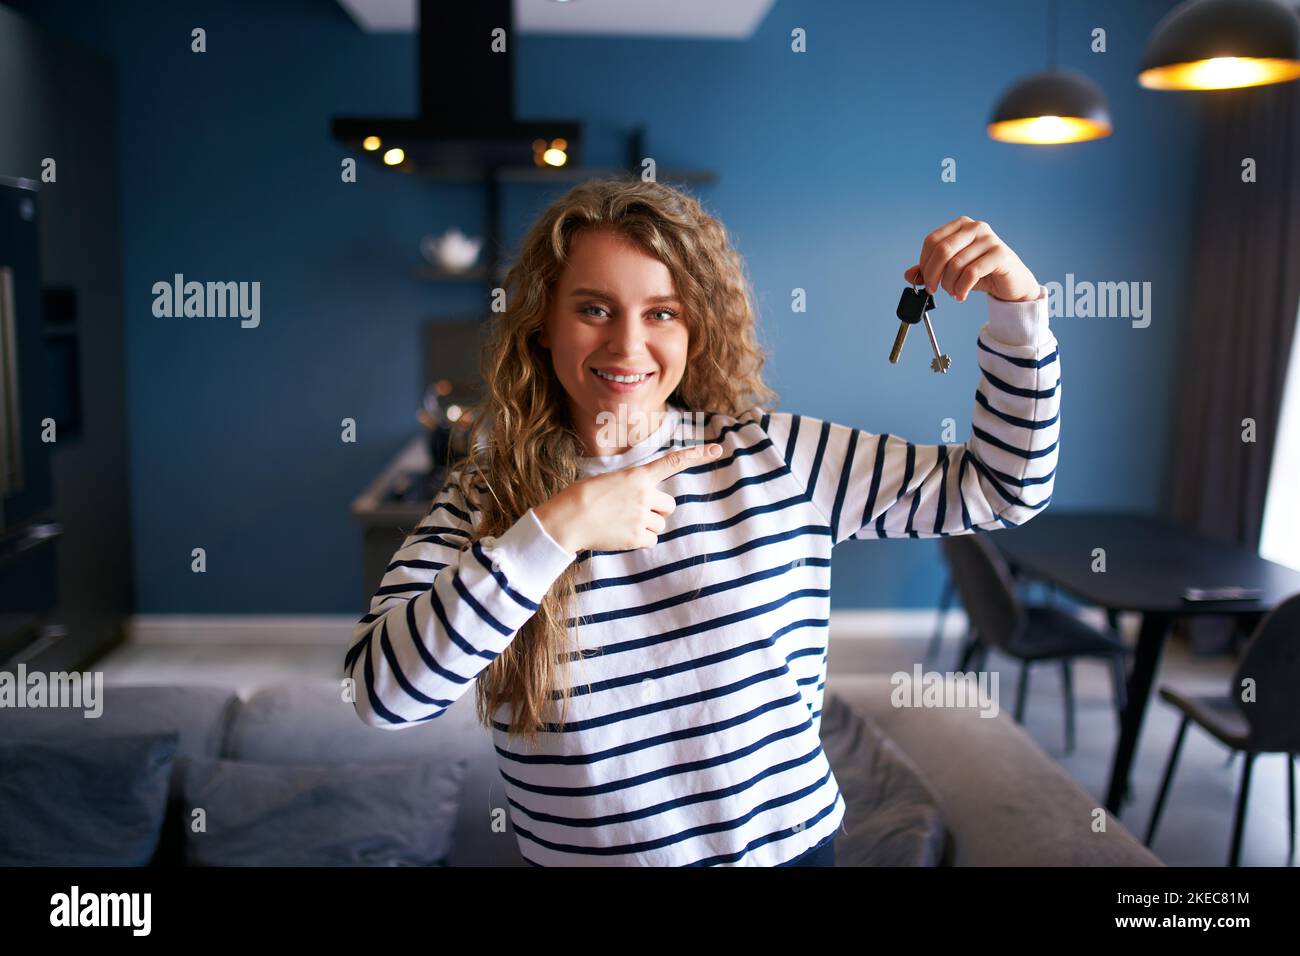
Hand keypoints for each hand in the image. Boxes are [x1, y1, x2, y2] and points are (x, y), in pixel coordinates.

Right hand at [534, 442, 722, 552]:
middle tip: (634, 512)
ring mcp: (642, 517)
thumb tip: (647, 505)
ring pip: (660, 525)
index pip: (673, 462)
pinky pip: (651, 541)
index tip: (718, 448)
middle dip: (657, 511)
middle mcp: (645, 494)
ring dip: (646, 526)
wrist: (569, 519)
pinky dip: (640, 541)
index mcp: (638, 475)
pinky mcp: (637, 537)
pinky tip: (621, 534)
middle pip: (670, 506)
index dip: (698, 455)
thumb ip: (634, 487)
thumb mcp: (611, 481)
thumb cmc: (584, 497)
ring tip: (621, 522)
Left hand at [904, 216, 1039, 302]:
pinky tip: (961, 295)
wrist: (1011, 282)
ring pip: (956, 264)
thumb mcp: (952, 271)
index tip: (926, 280)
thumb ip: (930, 270)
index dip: (924, 263)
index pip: (932, 241)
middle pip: (942, 250)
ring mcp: (989, 239)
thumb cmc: (981, 273)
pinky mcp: (1000, 253)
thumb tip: (908, 275)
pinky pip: (971, 273)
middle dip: (933, 275)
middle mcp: (975, 227)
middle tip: (934, 290)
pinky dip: (962, 288)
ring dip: (949, 284)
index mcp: (960, 225)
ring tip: (953, 293)